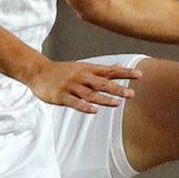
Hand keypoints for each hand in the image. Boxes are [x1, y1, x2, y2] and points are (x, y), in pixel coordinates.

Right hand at [26, 60, 141, 113]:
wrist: (39, 71)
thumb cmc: (63, 71)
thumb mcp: (83, 67)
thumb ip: (102, 70)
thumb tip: (120, 66)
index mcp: (88, 70)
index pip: (110, 71)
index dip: (125, 73)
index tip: (139, 75)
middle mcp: (82, 77)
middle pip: (102, 83)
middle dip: (117, 88)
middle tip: (131, 94)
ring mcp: (72, 87)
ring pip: (90, 94)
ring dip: (104, 99)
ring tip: (117, 104)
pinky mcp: (62, 96)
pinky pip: (75, 102)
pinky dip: (85, 106)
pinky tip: (94, 111)